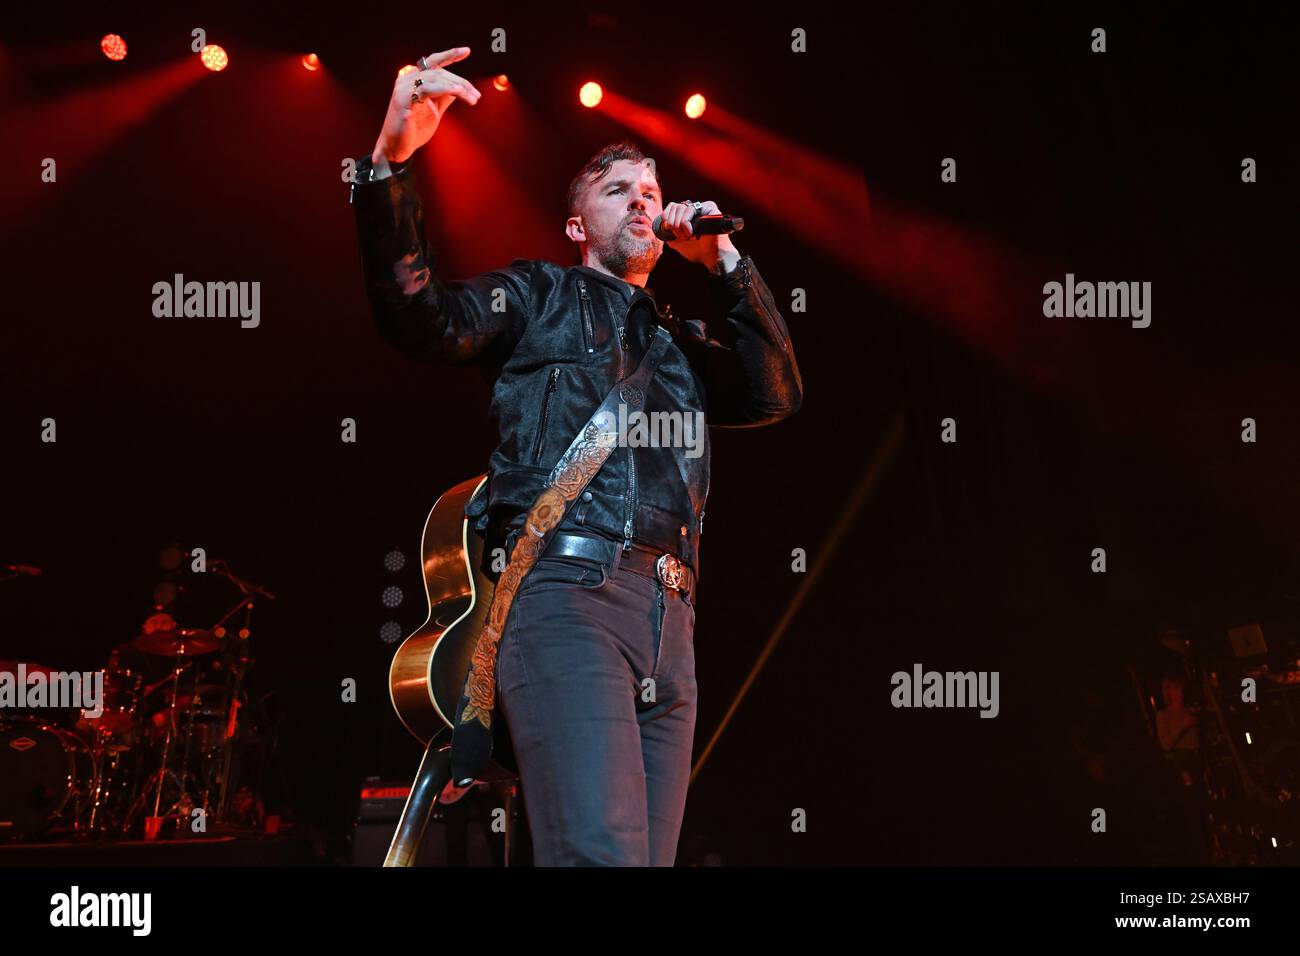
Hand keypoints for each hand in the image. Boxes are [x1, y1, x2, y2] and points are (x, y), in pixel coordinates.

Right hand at [373, 47, 481, 167]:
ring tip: (473, 98)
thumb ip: (444, 97)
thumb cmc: (414, 129)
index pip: (433, 63)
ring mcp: (403, 88)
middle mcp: (407, 79)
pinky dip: (444, 89)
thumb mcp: (434, 110)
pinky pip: (426, 89)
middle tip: (476, 95)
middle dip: (461, 82)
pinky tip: (458, 92)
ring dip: (457, 87)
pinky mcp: (403, 100)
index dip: (449, 55)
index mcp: (413, 80)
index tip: (466, 51)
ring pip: (435, 78)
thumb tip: (460, 87)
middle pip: (438, 72)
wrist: (397, 148)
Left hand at [660, 199, 737, 268]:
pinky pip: (690, 209)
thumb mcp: (677, 243)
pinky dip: (685, 222)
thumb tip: (660, 225)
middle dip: (672, 223)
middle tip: (680, 236)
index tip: (669, 230)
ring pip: (681, 207)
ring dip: (679, 225)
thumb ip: (668, 234)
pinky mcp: (709, 207)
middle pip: (674, 206)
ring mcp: (702, 208)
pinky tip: (691, 232)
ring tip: (687, 236)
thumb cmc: (698, 251)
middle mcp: (695, 209)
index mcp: (687, 216)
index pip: (671, 207)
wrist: (712, 257)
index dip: (666, 217)